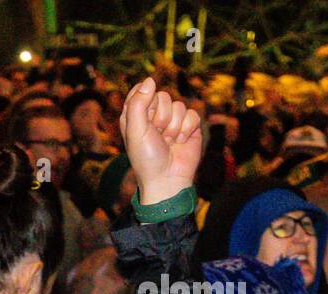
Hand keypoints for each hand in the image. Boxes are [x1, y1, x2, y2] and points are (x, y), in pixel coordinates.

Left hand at [119, 76, 200, 205]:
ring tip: (168, 142)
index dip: (146, 104)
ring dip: (174, 127)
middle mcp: (153, 116)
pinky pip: (193, 114)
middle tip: (157, 135)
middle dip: (161, 117)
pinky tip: (181, 142)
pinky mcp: (189, 126)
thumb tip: (149, 80)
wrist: (167, 179)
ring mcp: (172, 121)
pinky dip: (187, 129)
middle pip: (163, 96)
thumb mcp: (135, 130)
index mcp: (135, 115)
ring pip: (179, 105)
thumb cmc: (146, 158)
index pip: (141, 91)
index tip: (145, 120)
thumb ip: (138, 103)